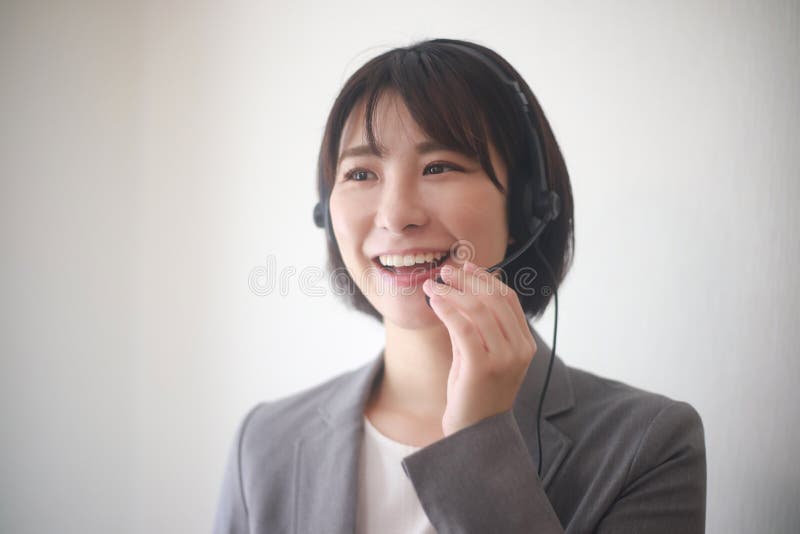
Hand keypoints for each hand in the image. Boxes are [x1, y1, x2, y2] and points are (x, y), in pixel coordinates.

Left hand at [422, 260, 536, 436]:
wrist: (474, 433)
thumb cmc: (475, 393)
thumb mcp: (482, 354)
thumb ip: (478, 327)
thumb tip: (461, 291)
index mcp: (525, 344)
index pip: (508, 299)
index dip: (485, 278)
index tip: (464, 266)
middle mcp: (519, 349)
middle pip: (494, 299)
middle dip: (467, 280)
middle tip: (444, 271)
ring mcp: (503, 359)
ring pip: (479, 310)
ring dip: (452, 292)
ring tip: (431, 285)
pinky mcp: (482, 367)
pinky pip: (464, 328)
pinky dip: (448, 309)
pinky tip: (434, 301)